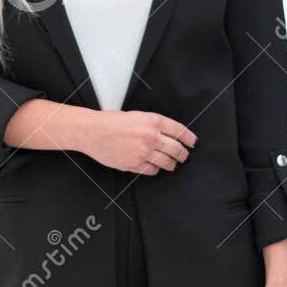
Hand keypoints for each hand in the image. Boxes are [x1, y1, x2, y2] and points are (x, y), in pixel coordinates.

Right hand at [78, 110, 195, 174]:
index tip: (192, 142)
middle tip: (184, 156)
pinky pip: (152, 170)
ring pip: (167, 162)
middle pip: (176, 149)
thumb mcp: (137, 115)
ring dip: (172, 164)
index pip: (179, 131)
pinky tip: (154, 167)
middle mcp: (151, 136)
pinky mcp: (135, 164)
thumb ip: (154, 125)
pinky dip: (155, 169)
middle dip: (183, 154)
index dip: (189, 138)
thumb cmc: (112, 121)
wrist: (94, 131)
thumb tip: (169, 134)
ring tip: (172, 164)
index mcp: (153, 121)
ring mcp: (143, 152)